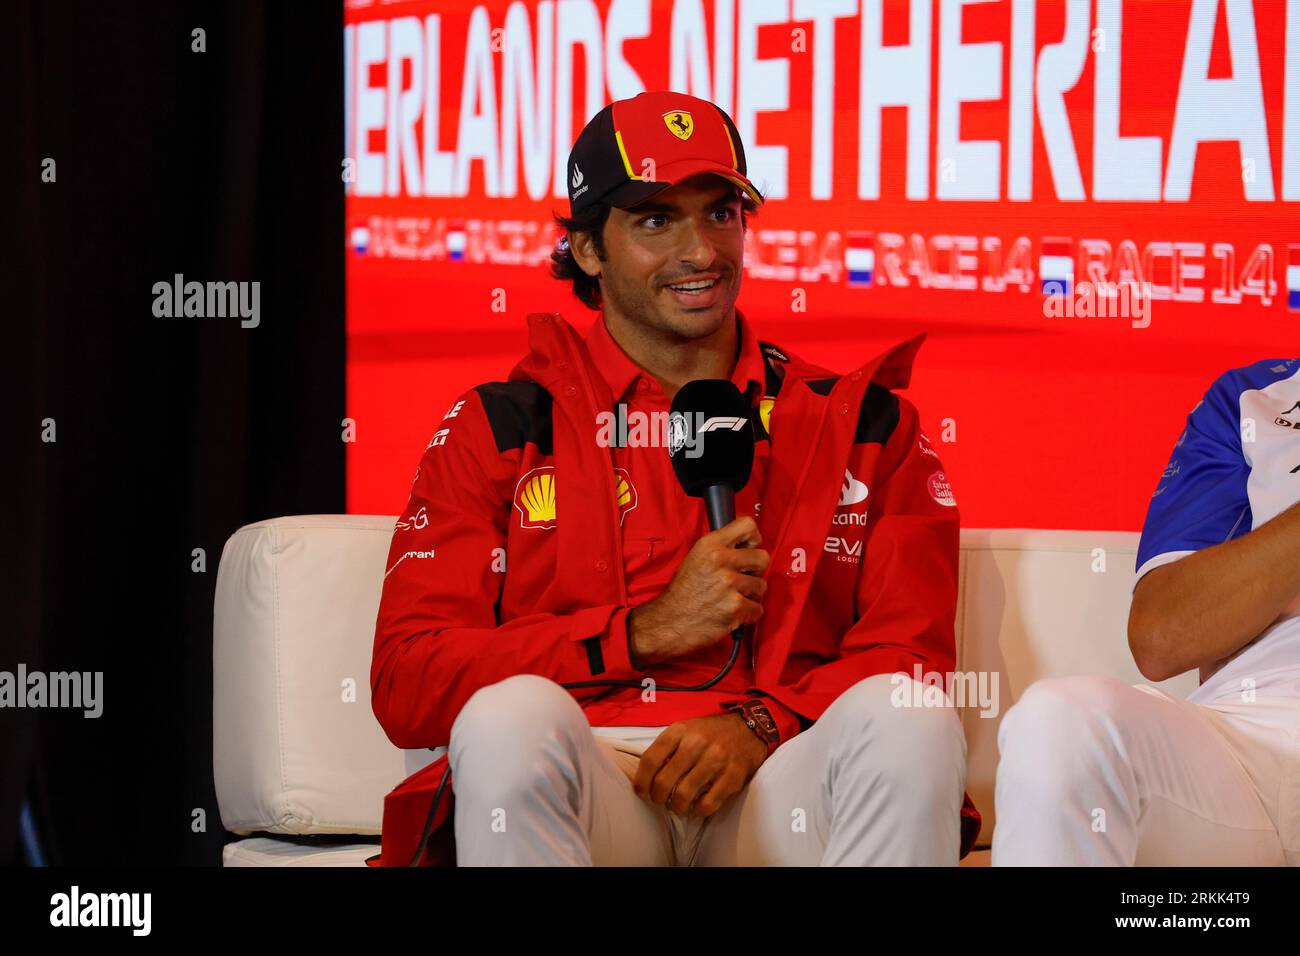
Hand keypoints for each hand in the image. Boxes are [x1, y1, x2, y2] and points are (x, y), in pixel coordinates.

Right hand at [627, 515, 768, 667]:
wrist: (669, 621)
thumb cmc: (683, 592)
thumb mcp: (696, 557)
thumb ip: (720, 548)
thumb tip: (746, 544)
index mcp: (710, 545)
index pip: (748, 525)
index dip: (753, 538)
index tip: (749, 549)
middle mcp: (721, 561)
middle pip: (762, 557)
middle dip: (756, 570)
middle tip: (743, 578)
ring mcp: (729, 584)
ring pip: (761, 586)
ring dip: (750, 594)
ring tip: (732, 597)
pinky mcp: (735, 607)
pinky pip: (758, 608)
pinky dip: (748, 614)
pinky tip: (732, 612)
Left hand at [632, 713, 767, 816]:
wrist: (748, 728)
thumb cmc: (709, 733)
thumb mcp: (685, 729)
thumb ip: (667, 748)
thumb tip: (647, 775)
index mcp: (680, 730)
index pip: (650, 759)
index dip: (641, 780)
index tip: (641, 791)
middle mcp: (696, 743)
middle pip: (664, 781)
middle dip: (657, 798)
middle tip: (659, 801)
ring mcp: (716, 759)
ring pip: (683, 795)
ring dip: (676, 806)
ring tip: (677, 805)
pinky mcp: (733, 776)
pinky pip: (707, 804)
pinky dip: (698, 811)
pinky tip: (696, 806)